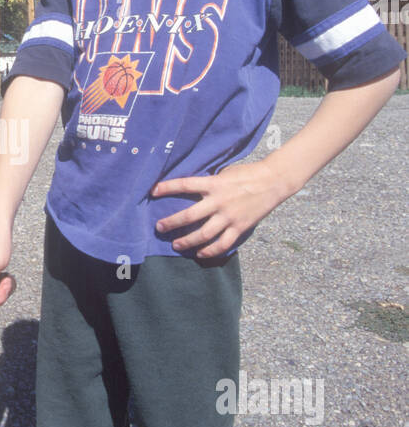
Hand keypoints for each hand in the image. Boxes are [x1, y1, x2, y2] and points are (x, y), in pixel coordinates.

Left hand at [152, 158, 288, 258]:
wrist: (273, 181)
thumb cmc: (247, 174)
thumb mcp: (225, 173)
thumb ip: (209, 183)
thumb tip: (190, 189)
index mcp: (214, 184)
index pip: (185, 185)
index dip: (168, 187)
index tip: (153, 191)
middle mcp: (219, 201)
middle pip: (189, 216)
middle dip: (171, 223)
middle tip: (159, 227)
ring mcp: (229, 216)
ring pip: (203, 234)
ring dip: (187, 241)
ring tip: (175, 245)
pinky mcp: (240, 227)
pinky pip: (222, 244)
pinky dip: (210, 251)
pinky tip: (200, 253)